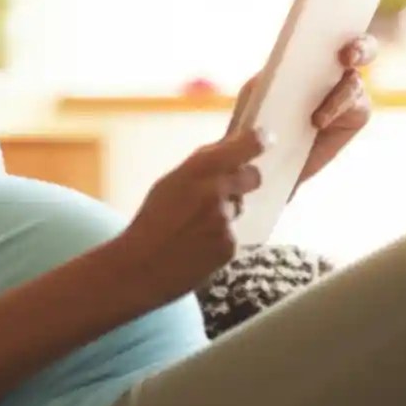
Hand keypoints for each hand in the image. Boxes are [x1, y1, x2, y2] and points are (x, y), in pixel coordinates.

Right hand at [114, 127, 268, 305]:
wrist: (140, 267)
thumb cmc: (151, 221)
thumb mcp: (170, 182)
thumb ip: (201, 167)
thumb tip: (229, 149)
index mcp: (199, 168)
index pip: (247, 145)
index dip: (259, 141)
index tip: (265, 139)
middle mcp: (217, 189)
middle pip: (253, 176)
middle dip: (244, 180)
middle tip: (227, 189)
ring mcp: (225, 219)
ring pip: (238, 208)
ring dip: (226, 214)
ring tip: (196, 228)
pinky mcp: (229, 245)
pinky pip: (233, 234)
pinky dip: (220, 239)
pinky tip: (198, 246)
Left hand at [228, 35, 376, 195]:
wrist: (266, 159)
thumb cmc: (259, 117)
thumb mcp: (258, 90)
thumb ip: (273, 72)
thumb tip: (287, 60)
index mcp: (313, 53)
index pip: (333, 27)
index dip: (339, 18)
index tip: (333, 20)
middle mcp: (337, 67)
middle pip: (363, 48)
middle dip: (361, 47)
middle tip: (348, 54)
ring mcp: (350, 91)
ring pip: (354, 82)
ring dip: (338, 93)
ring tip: (316, 113)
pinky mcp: (356, 116)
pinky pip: (355, 106)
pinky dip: (336, 111)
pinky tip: (317, 121)